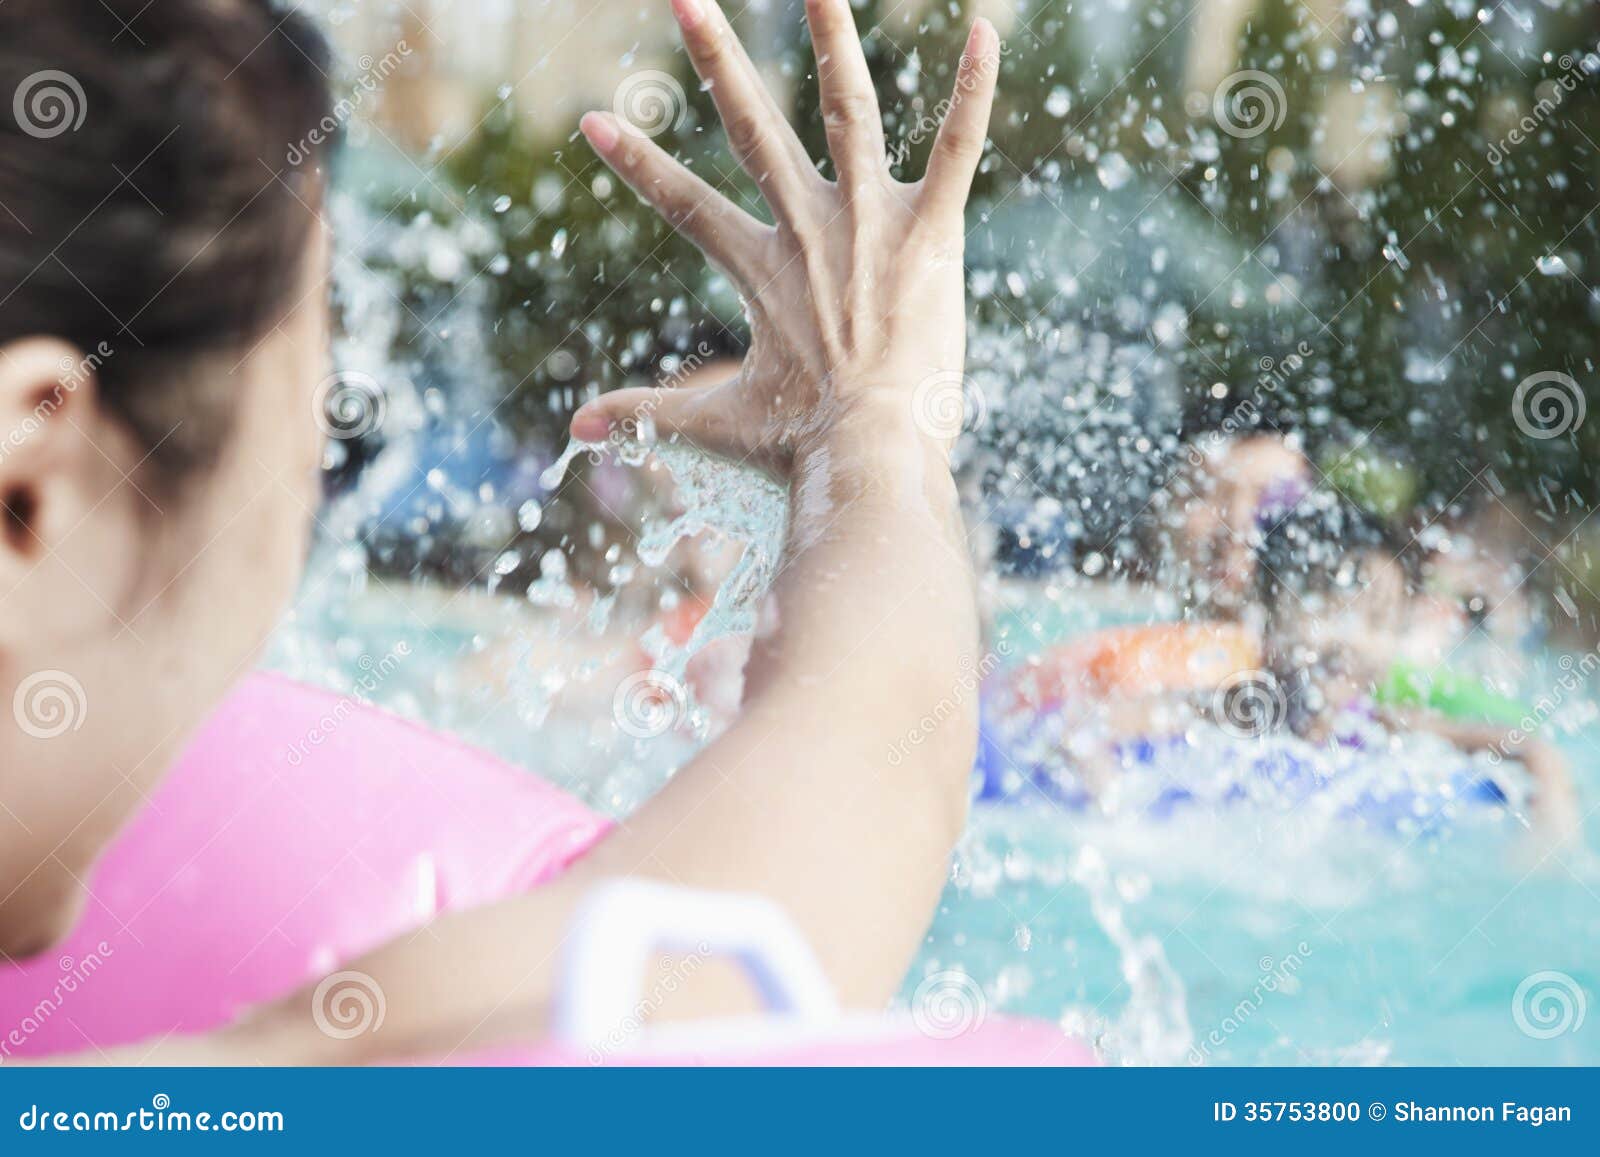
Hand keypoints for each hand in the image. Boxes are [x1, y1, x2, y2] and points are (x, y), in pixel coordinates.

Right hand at [573, 0, 998, 475]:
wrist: (872, 456)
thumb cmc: (798, 447)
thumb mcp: (714, 424)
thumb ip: (643, 412)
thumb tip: (576, 431)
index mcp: (761, 269)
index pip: (685, 203)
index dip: (638, 164)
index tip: (595, 121)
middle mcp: (810, 230)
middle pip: (754, 127)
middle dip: (716, 58)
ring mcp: (871, 227)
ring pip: (850, 111)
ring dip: (833, 40)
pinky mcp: (932, 236)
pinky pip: (956, 152)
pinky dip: (972, 94)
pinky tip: (982, 32)